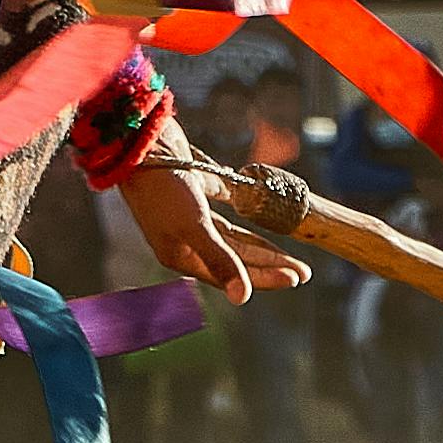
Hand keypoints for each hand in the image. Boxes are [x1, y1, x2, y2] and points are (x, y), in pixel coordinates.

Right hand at [116, 157, 307, 305]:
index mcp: (181, 254)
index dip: (265, 277)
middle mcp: (185, 239)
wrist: (139, 143)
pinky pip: (223, 206)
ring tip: (287, 251)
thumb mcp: (193, 226)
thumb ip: (220, 260)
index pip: (231, 274)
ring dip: (260, 244)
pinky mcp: (193, 191)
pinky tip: (258, 211)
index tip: (296, 277)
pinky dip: (241, 211)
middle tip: (302, 271)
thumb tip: (243, 299)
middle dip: (269, 264)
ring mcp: (189, 215)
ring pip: (233, 236)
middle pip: (236, 257)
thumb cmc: (162, 187)